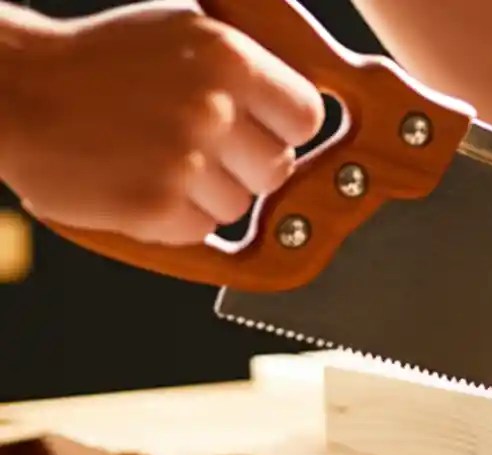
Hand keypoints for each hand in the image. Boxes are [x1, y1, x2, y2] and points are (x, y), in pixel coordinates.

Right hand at [1, 1, 323, 245]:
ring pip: (240, 204)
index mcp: (229, 57)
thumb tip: (302, 107)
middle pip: (278, 168)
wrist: (18, 90)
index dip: (286, 129)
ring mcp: (185, 159)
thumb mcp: (183, 32)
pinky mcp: (155, 205)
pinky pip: (200, 230)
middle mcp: (213, 107)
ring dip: (208, 194)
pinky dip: (175, 217)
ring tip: (161, 160)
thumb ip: (245, 66)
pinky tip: (142, 181)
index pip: (307, 116)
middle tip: (202, 148)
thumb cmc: (101, 61)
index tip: (265, 131)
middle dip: (247, 167)